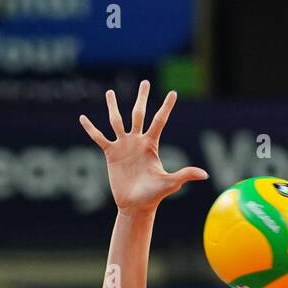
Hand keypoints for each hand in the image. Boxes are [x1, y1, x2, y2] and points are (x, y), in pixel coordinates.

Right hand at [80, 80, 207, 213]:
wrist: (135, 205)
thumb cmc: (154, 195)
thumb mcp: (170, 183)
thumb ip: (185, 175)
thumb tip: (204, 175)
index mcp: (151, 144)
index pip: (159, 121)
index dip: (166, 107)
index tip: (173, 92)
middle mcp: (137, 141)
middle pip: (139, 114)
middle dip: (142, 98)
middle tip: (145, 82)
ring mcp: (123, 146)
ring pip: (117, 121)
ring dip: (113, 107)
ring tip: (110, 92)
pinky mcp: (110, 154)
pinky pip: (99, 138)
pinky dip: (91, 129)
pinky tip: (82, 118)